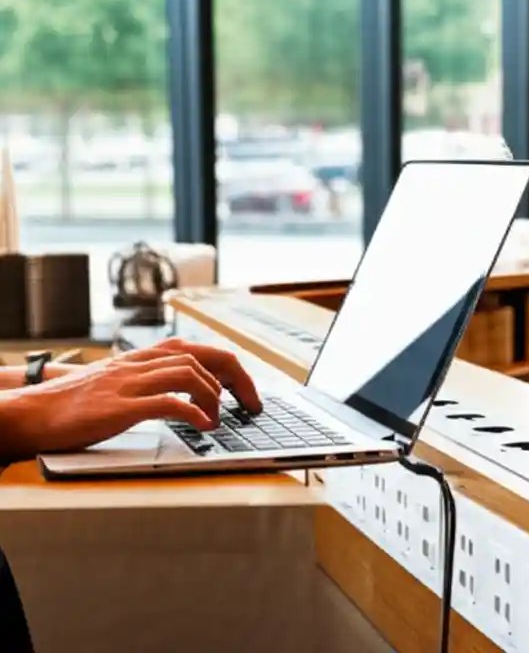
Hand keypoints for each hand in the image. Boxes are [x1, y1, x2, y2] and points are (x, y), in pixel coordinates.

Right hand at [0, 338, 260, 458]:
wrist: (31, 412)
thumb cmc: (74, 403)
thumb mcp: (117, 381)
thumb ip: (149, 379)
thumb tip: (188, 392)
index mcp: (141, 358)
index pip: (198, 350)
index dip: (230, 368)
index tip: (246, 392)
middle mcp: (138, 364)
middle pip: (202, 357)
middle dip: (236, 379)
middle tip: (250, 404)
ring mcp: (129, 383)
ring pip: (188, 374)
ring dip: (213, 396)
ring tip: (219, 418)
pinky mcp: (119, 406)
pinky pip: (167, 402)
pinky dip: (193, 413)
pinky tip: (203, 426)